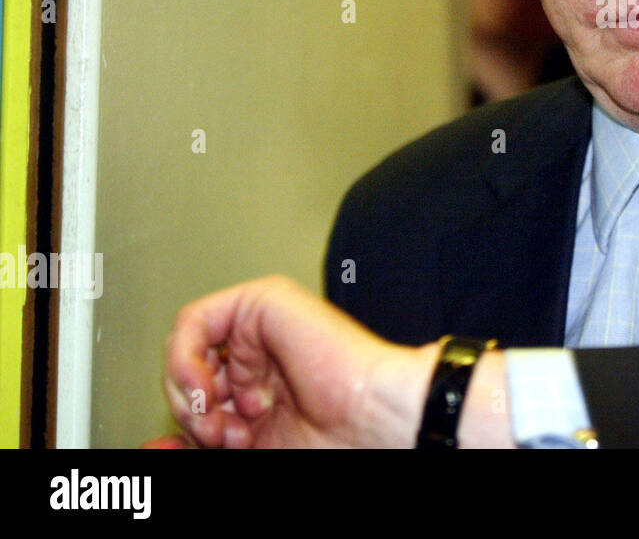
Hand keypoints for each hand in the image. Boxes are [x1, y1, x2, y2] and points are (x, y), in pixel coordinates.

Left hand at [160, 275, 438, 447]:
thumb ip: (200, 442)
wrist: (370, 419)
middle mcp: (257, 357)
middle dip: (195, 414)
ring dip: (192, 394)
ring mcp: (259, 328)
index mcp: (258, 390)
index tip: (202, 447)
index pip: (197, 397)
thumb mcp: (247, 449)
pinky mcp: (263, 302)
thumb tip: (153, 443)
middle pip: (188, 373)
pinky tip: (208, 388)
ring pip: (184, 348)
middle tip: (223, 437)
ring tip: (224, 420)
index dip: (193, 424)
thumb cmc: (332, 440)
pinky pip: (194, 321)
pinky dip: (186, 360)